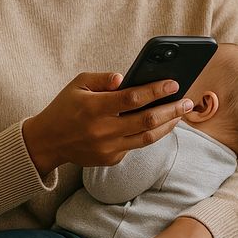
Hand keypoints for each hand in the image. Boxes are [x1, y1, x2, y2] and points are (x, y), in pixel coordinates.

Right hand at [22, 72, 193, 176]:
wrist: (48, 141)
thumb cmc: (65, 107)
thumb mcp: (78, 84)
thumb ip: (102, 79)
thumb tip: (124, 78)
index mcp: (94, 108)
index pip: (133, 98)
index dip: (156, 91)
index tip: (174, 84)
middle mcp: (103, 130)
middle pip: (147, 120)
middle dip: (172, 110)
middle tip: (188, 102)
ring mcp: (108, 148)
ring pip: (148, 138)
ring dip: (168, 125)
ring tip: (181, 114)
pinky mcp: (111, 159)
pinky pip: (136, 146)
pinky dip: (150, 134)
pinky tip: (162, 124)